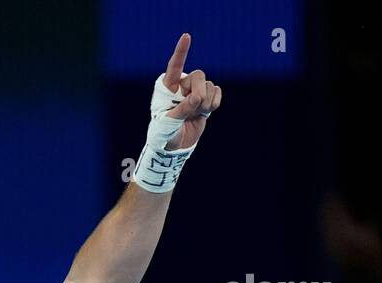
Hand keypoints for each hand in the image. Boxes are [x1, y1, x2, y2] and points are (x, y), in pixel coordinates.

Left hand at [158, 34, 221, 149]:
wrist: (174, 147)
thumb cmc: (164, 134)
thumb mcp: (168, 124)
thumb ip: (182, 110)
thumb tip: (196, 97)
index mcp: (167, 87)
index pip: (174, 66)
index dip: (181, 51)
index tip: (186, 36)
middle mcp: (181, 86)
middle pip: (198, 75)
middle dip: (200, 92)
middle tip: (195, 107)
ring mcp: (195, 92)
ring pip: (208, 85)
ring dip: (206, 102)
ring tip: (196, 114)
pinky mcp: (206, 99)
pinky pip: (217, 92)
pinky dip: (215, 103)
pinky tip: (206, 112)